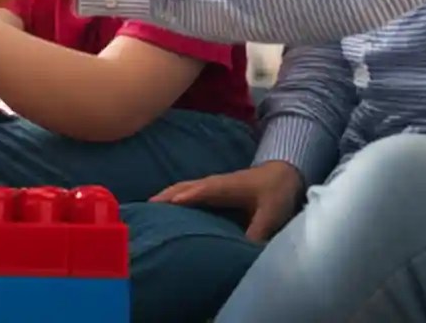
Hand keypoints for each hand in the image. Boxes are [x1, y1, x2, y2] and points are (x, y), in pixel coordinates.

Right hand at [150, 161, 304, 242]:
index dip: (185, 196)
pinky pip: (186, 191)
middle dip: (164, 197)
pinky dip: (172, 196)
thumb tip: (242, 251)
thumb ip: (257, 231)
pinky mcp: (210, 190)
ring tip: (146, 209)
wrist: (281, 174)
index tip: (167, 204)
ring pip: (181, 188)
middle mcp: (212, 184)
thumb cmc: (274, 192)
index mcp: (225, 187)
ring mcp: (209, 185)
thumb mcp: (271, 214)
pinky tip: (164, 206)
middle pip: (182, 188)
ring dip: (164, 196)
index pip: (201, 191)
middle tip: (144, 209)